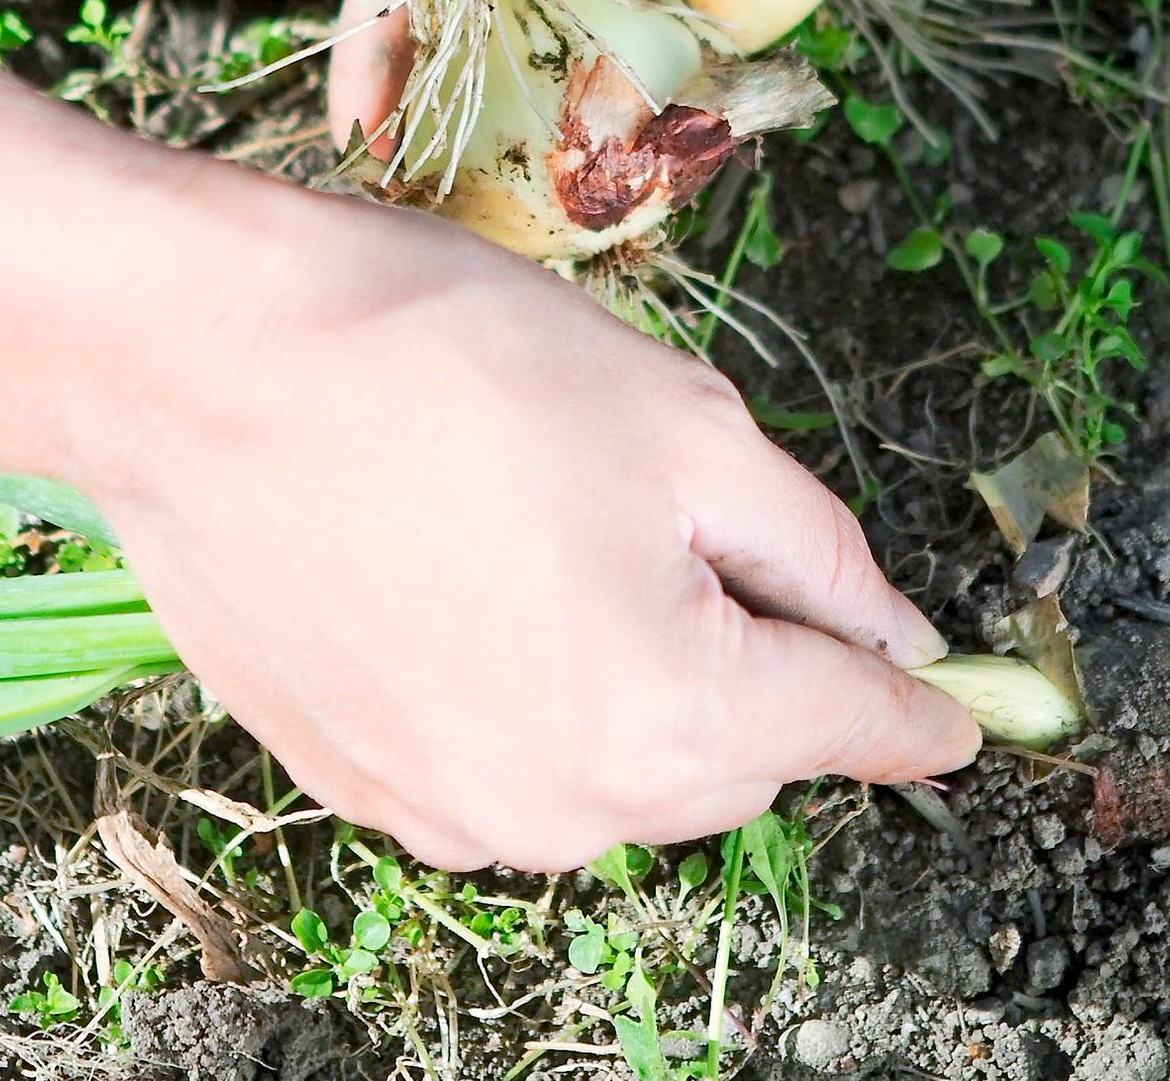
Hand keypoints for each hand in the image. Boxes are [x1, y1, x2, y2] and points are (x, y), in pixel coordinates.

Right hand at [76, 170, 978, 871]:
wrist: (202, 362)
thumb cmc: (447, 364)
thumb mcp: (684, 420)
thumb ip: (815, 551)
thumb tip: (895, 637)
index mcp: (674, 719)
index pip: (851, 724)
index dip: (920, 704)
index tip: (967, 714)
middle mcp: (565, 806)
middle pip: (730, 753)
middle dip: (750, 657)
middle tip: (692, 517)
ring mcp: (446, 808)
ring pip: (610, 759)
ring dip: (626, 670)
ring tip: (548, 519)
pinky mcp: (355, 780)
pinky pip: (498, 756)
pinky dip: (520, 684)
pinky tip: (465, 566)